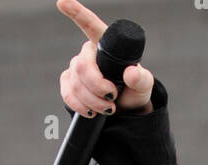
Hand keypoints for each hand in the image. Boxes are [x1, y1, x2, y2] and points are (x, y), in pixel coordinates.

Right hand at [56, 0, 154, 117]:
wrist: (126, 111)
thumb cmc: (134, 90)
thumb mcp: (144, 85)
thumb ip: (140, 79)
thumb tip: (131, 73)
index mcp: (105, 44)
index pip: (90, 25)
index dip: (76, 12)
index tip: (63, 2)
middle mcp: (88, 53)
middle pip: (82, 66)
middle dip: (97, 87)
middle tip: (113, 99)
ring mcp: (76, 68)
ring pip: (76, 83)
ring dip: (93, 101)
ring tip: (109, 108)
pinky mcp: (69, 83)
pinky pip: (67, 94)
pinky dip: (80, 106)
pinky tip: (91, 111)